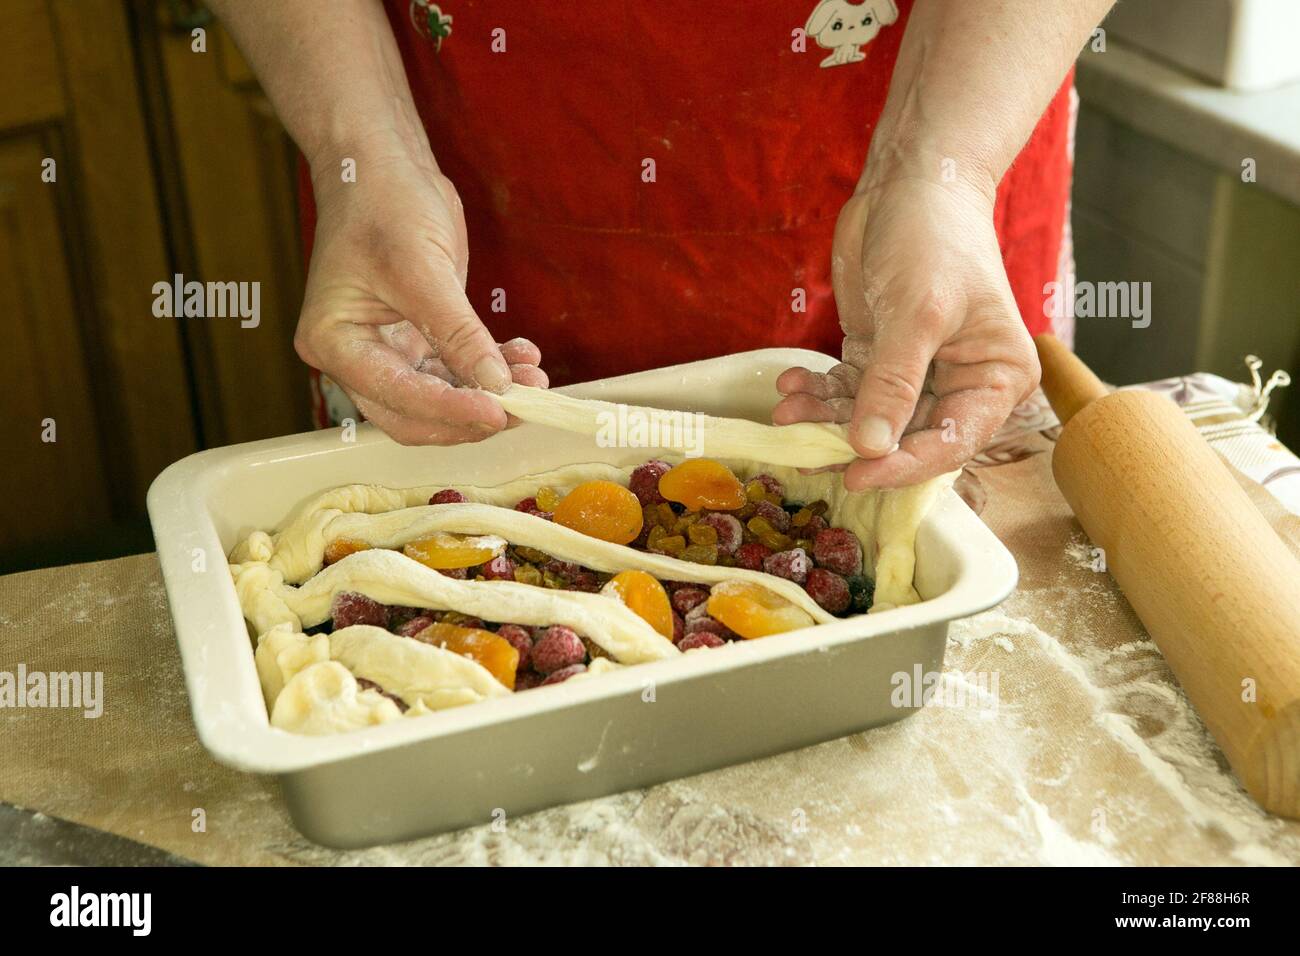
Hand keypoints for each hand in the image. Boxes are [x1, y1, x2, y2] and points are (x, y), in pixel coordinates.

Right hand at [295, 153, 546, 443]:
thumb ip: (458, 333)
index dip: (449, 410)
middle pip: (414, 414)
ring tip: (533, 378)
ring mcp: (388, 350)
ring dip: (488, 393)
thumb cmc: (383, 204)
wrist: (383, 167)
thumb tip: (495, 384)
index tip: (497, 412)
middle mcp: (355, 356)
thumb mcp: (421, 269)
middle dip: (470, 415)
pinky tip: (522, 356)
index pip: (396, 397)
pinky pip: (455, 371)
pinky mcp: (418, 340)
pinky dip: (489, 368)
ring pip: (441, 397)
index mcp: (335, 342)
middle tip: (521, 407)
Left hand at [774, 178, 1039, 488]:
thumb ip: (893, 383)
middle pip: (905, 437)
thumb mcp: (917, 313)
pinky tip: (791, 386)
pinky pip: (848, 391)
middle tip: (804, 449)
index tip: (856, 475)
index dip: (903, 465)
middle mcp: (960, 383)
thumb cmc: (934, 239)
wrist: (909, 183)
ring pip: (868, 418)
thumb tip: (870, 447)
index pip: (951, 442)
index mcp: (995, 379)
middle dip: (852, 442)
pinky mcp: (879, 357)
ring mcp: (916, 372)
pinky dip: (819, 392)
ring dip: (825, 418)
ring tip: (787, 410)